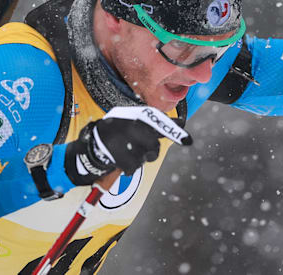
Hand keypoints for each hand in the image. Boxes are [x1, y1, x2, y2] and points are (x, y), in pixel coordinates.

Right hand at [64, 106, 191, 185]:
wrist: (94, 141)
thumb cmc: (121, 130)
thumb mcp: (136, 120)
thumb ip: (157, 122)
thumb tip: (181, 121)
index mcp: (135, 115)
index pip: (157, 121)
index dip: (173, 130)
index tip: (188, 140)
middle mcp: (129, 126)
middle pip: (154, 146)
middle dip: (151, 151)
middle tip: (142, 148)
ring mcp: (122, 141)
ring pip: (145, 158)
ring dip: (140, 158)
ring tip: (128, 151)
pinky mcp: (116, 155)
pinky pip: (133, 167)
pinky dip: (130, 167)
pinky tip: (122, 160)